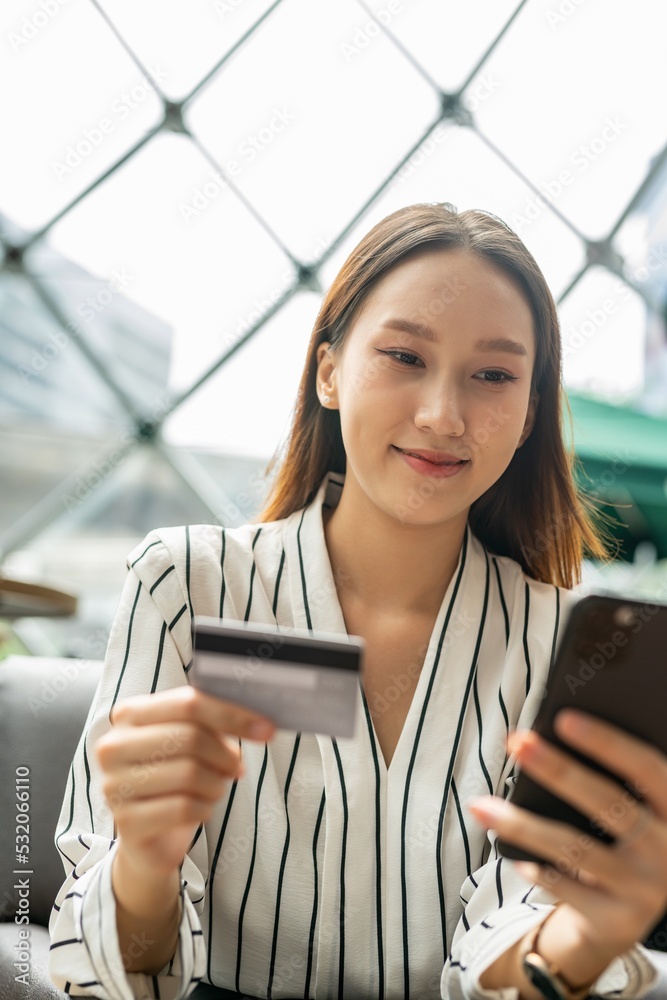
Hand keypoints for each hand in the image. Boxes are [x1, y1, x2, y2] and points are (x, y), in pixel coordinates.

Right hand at [95, 685, 275, 875]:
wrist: (148, 837)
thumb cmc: (173, 780)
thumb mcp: (189, 743)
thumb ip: (211, 724)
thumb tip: (257, 721)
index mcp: (129, 714)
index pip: (188, 703)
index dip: (232, 715)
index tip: (266, 728)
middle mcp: (114, 746)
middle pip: (190, 737)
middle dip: (225, 754)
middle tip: (237, 768)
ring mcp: (115, 784)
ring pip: (189, 774)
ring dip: (216, 784)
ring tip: (215, 788)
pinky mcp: (126, 822)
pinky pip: (184, 808)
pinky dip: (205, 809)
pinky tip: (202, 809)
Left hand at [468, 709, 666, 959]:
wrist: (632, 916)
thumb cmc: (622, 840)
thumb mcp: (635, 809)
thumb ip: (614, 780)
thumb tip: (553, 734)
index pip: (647, 768)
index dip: (608, 742)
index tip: (563, 718)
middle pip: (608, 803)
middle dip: (558, 770)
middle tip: (518, 743)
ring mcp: (644, 889)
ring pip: (576, 848)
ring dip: (523, 825)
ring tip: (481, 804)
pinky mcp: (617, 921)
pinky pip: (566, 889)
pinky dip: (537, 868)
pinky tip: (512, 854)